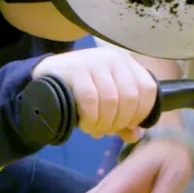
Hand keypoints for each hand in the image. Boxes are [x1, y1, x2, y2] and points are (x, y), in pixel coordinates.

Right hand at [33, 47, 158, 140]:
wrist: (46, 76)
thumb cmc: (80, 89)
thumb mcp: (106, 100)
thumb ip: (123, 117)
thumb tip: (135, 135)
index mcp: (126, 63)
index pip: (147, 89)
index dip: (141, 112)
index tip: (128, 125)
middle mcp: (114, 57)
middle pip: (130, 97)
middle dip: (119, 121)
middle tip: (106, 130)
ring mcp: (94, 61)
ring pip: (111, 101)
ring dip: (103, 123)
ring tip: (94, 129)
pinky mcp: (76, 69)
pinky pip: (90, 100)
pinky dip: (90, 118)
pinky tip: (84, 124)